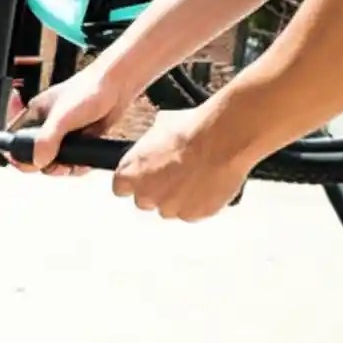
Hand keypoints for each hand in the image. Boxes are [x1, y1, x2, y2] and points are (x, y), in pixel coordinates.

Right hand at [5, 66, 130, 176]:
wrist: (117, 85)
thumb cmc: (88, 90)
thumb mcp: (62, 117)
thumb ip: (47, 139)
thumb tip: (37, 161)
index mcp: (35, 114)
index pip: (17, 140)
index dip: (20, 156)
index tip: (30, 166)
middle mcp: (47, 124)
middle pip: (37, 155)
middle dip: (48, 165)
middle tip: (58, 167)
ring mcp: (64, 132)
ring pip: (56, 159)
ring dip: (65, 167)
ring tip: (72, 166)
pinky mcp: (80, 138)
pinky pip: (74, 158)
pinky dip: (78, 164)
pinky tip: (84, 162)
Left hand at [112, 107, 250, 221]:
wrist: (221, 139)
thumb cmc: (191, 130)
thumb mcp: (159, 127)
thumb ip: (151, 146)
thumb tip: (157, 142)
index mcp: (129, 174)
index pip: (121, 188)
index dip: (134, 180)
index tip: (143, 175)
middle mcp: (146, 196)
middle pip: (145, 201)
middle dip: (156, 190)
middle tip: (173, 174)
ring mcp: (171, 208)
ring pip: (170, 208)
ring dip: (178, 198)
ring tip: (195, 177)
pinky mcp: (195, 214)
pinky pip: (193, 212)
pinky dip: (199, 203)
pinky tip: (207, 184)